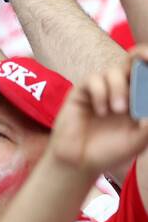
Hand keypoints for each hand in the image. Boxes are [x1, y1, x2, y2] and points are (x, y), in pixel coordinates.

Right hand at [47, 48, 147, 178]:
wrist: (80, 163)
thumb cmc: (110, 152)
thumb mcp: (140, 140)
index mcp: (139, 99)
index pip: (147, 76)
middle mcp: (121, 91)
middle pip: (133, 63)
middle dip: (142, 58)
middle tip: (146, 63)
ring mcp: (101, 91)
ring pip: (114, 71)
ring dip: (119, 88)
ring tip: (117, 110)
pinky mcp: (82, 93)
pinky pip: (93, 80)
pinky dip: (100, 93)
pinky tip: (100, 111)